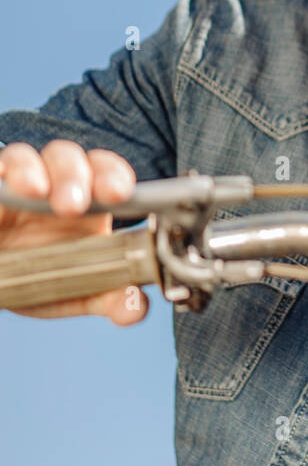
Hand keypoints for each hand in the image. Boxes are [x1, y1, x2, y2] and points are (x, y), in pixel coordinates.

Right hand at [0, 140, 147, 323]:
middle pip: (72, 159)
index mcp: (87, 206)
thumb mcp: (71, 292)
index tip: (119, 193)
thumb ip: (107, 298)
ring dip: (36, 171)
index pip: (107, 174)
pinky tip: (11, 185)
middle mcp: (56, 185)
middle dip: (76, 176)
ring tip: (37, 192)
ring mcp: (21, 182)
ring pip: (30, 157)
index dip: (115, 176)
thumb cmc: (34, 274)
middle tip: (74, 205)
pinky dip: (6, 171)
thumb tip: (137, 307)